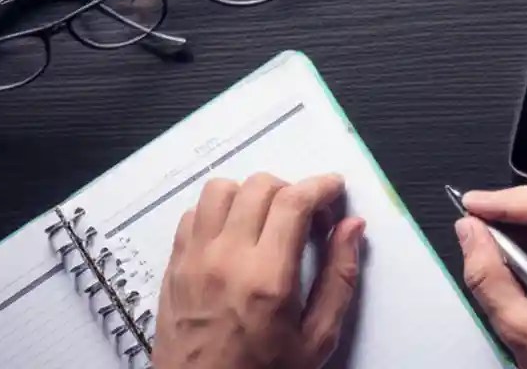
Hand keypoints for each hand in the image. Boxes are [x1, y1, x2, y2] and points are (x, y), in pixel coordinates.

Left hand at [152, 173, 365, 368]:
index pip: (294, 201)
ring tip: (267, 219)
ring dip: (250, 194)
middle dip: (291, 189)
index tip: (334, 188)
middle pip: (259, 186)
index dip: (320, 186)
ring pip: (220, 189)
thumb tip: (351, 228)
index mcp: (267, 279)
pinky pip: (193, 213)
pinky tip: (235, 233)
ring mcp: (195, 259)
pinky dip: (218, 211)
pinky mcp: (175, 265)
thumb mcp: (316, 340)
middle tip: (307, 216)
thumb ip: (339, 279)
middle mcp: (227, 260)